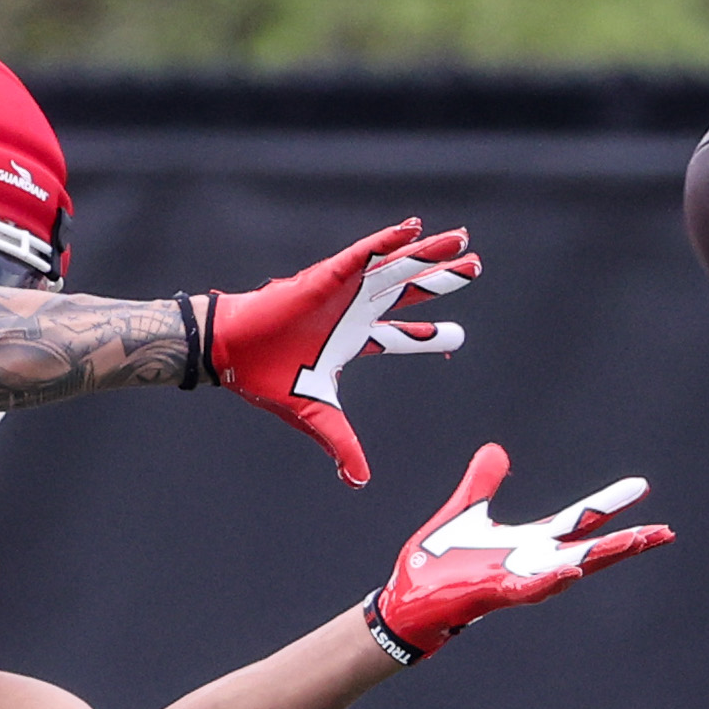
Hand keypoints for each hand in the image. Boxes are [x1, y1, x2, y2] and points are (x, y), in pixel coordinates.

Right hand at [200, 221, 475, 486]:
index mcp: (353, 340)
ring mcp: (345, 291)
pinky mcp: (329, 276)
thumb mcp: (317, 414)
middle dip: (442, 280)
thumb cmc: (268, 379)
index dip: (428, 335)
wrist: (234, 353)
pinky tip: (413, 226)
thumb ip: (342, 444)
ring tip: (461, 240)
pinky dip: (390, 240)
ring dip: (428, 253)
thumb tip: (358, 482)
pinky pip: (366, 254)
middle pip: (409, 291)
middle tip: (475, 267)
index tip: (458, 336)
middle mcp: (356, 310)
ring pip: (397, 268)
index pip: (400, 335)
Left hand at [367, 443, 673, 658]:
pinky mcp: (494, 595)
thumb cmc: (435, 566)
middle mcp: (530, 564)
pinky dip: (553, 579)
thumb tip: (496, 450)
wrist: (405, 601)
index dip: (608, 505)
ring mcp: (516, 581)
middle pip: (589, 549)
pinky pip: (530, 589)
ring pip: (570, 568)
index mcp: (528, 544)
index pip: (578, 521)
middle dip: (626, 542)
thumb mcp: (464, 513)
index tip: (640, 487)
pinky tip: (574, 568)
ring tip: (635, 543)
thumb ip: (482, 484)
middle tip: (664, 532)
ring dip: (602, 557)